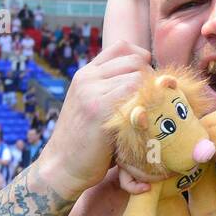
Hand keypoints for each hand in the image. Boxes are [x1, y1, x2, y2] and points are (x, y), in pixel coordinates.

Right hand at [35, 40, 152, 198]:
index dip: (141, 58)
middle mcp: (87, 78)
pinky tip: (143, 121)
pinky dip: (145, 104)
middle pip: (135, 60)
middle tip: (152, 102)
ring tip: (149, 113)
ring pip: (138, 76)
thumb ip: (111, 89)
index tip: (147, 80)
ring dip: (150, 93)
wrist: (62, 167)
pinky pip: (134, 93)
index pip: (122, 47)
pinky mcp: (99, 109)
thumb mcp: (94, 106)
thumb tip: (146, 78)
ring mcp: (91, 91)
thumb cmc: (86, 142)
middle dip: (151, 78)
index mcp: (86, 74)